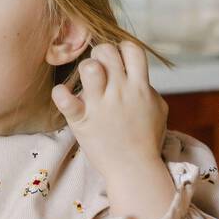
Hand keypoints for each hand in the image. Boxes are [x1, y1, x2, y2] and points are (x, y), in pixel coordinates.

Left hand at [52, 43, 174, 218]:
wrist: (134, 170)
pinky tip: (64, 97)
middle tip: (99, 70)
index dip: (122, 49)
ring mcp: (101, 106)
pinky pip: (64, 99)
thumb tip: (140, 77)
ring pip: (88, 67)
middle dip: (100, 54)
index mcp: (140, 87)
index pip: (132, 49)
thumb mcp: (158, 110)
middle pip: (107, 52)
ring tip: (86, 84)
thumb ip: (149, 89)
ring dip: (84, 69)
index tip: (118, 62)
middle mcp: (121, 92)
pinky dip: (60, 93)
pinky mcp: (82, 121)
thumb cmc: (147, 140)